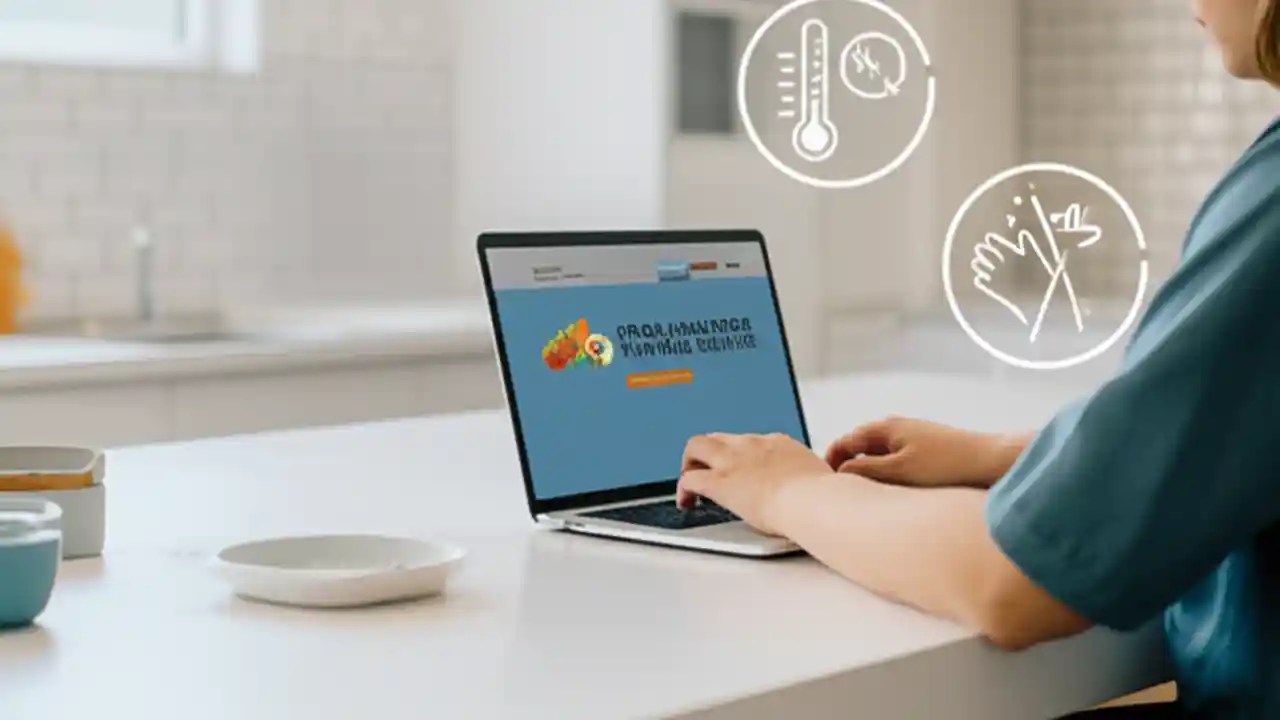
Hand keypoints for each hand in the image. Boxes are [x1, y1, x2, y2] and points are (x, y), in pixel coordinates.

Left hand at [678, 433, 831, 535]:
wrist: (813, 501)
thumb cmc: (822, 497)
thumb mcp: (821, 478)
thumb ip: (810, 479)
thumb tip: (819, 488)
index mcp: (778, 444)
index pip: (749, 443)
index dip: (740, 457)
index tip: (741, 472)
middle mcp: (752, 446)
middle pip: (719, 438)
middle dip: (709, 454)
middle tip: (707, 472)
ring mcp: (733, 461)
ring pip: (697, 447)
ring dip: (689, 463)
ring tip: (689, 483)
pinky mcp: (719, 482)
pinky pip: (690, 479)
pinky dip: (684, 489)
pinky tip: (686, 502)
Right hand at [825, 417, 1028, 489]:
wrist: (992, 462)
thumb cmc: (948, 465)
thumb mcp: (899, 471)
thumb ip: (865, 471)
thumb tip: (840, 474)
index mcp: (885, 428)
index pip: (844, 443)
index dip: (830, 465)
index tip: (826, 488)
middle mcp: (896, 429)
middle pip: (859, 450)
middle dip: (849, 471)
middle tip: (845, 498)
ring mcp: (913, 439)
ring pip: (879, 459)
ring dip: (870, 477)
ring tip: (872, 500)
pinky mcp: (927, 453)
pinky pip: (896, 464)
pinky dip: (889, 478)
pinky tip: (898, 497)